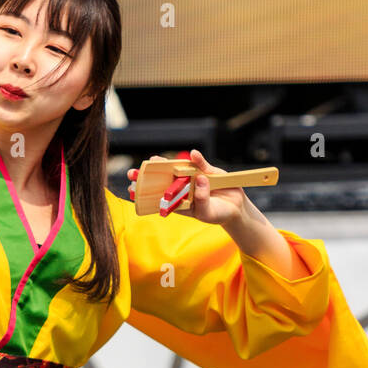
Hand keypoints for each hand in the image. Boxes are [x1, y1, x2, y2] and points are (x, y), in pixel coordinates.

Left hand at [128, 148, 250, 231]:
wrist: (235, 207)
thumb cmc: (217, 213)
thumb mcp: (207, 213)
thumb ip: (202, 200)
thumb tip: (199, 180)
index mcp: (180, 200)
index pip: (159, 195)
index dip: (146, 192)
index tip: (132, 189)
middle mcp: (184, 187)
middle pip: (164, 179)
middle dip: (148, 175)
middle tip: (134, 172)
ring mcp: (194, 177)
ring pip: (178, 168)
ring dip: (166, 163)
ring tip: (153, 159)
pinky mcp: (206, 170)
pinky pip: (200, 163)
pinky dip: (197, 158)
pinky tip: (194, 154)